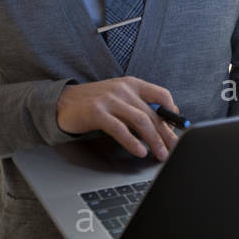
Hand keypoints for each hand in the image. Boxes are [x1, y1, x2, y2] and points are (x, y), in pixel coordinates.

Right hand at [56, 77, 180, 159]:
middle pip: (153, 113)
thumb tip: (163, 124)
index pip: (162, 94)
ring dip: (154, 140)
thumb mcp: (119, 98)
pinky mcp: (97, 113)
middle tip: (174, 149)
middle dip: (166, 134)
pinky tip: (140, 151)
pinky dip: (132, 142)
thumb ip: (138, 106)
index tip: (177, 129)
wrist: (62, 102)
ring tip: (160, 154)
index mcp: (132, 84)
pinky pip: (120, 129)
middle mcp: (124, 89)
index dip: (172, 113)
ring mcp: (110, 100)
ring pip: (140, 121)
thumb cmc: (94, 103)